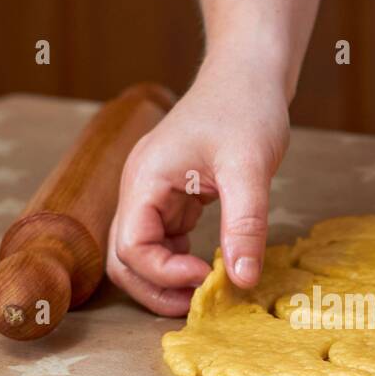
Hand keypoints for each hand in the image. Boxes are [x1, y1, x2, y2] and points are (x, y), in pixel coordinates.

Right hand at [107, 51, 289, 314]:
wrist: (249, 72)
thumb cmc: (246, 107)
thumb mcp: (250, 168)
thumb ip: (245, 225)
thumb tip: (241, 280)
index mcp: (145, 178)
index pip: (131, 246)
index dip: (164, 273)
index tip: (208, 276)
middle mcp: (139, 188)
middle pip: (123, 258)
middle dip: (156, 288)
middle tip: (199, 303)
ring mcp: (152, 193)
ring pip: (140, 254)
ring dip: (166, 280)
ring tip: (206, 290)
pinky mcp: (172, 197)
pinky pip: (162, 241)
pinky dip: (179, 261)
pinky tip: (211, 266)